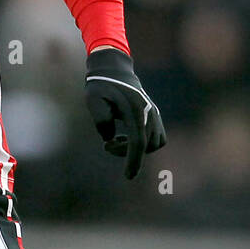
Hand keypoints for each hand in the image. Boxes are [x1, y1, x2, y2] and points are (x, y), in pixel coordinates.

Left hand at [85, 47, 165, 179]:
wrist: (115, 71)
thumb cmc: (101, 87)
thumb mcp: (93, 99)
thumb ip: (101, 118)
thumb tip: (110, 137)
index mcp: (134, 110)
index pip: (138, 142)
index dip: (134, 161)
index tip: (128, 177)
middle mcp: (149, 113)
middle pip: (145, 146)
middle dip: (127, 153)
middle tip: (107, 145)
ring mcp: (154, 114)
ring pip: (154, 144)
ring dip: (136, 148)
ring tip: (116, 140)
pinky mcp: (155, 117)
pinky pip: (157, 138)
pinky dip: (144, 143)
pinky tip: (126, 137)